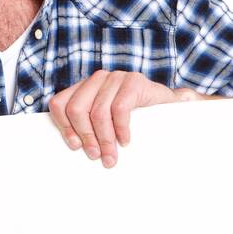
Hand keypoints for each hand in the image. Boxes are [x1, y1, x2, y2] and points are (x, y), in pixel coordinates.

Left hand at [47, 69, 188, 167]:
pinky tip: (126, 141)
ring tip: (111, 157)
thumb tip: (71, 146)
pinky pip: (119, 108)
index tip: (75, 147)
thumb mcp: (107, 122)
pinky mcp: (134, 81)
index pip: (60, 103)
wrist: (172, 107)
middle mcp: (98, 79)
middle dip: (86, 137)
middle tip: (96, 156)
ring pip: (98, 112)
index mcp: (85, 87)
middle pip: (76, 109)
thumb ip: (89, 127)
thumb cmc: (137, 119)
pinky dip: (121, 129)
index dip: (64, 127)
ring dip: (105, 140)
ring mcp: (116, 77)